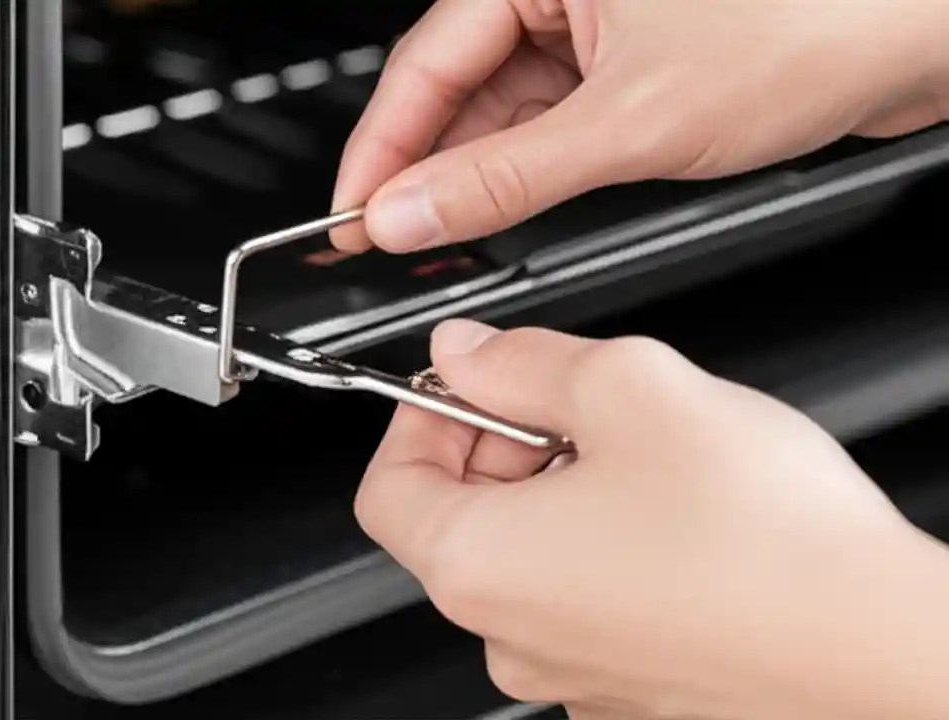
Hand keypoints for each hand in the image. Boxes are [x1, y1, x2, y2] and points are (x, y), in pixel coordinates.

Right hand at [330, 0, 948, 252]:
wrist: (921, 34)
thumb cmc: (813, 24)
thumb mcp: (630, 124)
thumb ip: (506, 179)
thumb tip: (415, 212)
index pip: (426, 59)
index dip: (383, 146)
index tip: (356, 212)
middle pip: (457, 81)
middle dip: (424, 164)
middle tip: (393, 235)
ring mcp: (598, 19)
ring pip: (504, 104)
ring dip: (476, 171)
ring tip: (446, 233)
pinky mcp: (630, 58)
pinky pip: (552, 115)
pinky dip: (528, 165)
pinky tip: (507, 206)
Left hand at [356, 319, 948, 718]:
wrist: (885, 653)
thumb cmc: (770, 544)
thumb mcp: (631, 388)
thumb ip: (522, 361)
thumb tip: (465, 354)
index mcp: (478, 565)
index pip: (388, 486)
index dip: (421, 418)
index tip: (470, 385)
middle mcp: (510, 635)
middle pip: (458, 519)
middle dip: (504, 446)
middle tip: (574, 406)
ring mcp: (570, 673)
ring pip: (528, 557)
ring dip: (562, 492)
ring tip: (644, 459)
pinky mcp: (629, 688)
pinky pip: (585, 600)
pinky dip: (605, 548)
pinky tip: (675, 520)